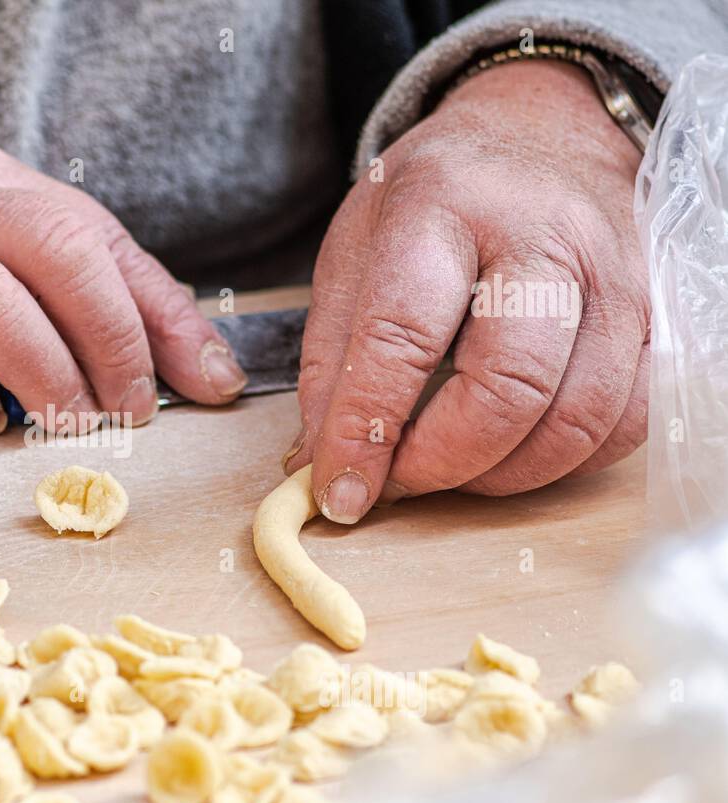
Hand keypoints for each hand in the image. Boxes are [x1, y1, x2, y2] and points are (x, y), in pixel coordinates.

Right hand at [0, 139, 246, 435]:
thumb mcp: (7, 271)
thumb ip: (105, 311)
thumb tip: (211, 377)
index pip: (96, 240)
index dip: (155, 320)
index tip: (192, 389)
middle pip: (48, 249)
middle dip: (104, 339)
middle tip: (121, 412)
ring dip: (33, 369)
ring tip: (58, 423)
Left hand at [285, 60, 648, 521]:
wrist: (538, 130)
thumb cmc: (436, 201)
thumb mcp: (355, 250)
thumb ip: (331, 359)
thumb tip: (322, 462)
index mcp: (443, 205)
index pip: (401, 337)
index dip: (367, 430)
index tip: (341, 492)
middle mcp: (543, 233)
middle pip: (508, 385)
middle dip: (444, 462)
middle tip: (401, 480)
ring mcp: (617, 272)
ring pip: (577, 416)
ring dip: (504, 475)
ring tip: (453, 468)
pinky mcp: (659, 311)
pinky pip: (628, 420)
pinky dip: (567, 462)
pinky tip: (518, 452)